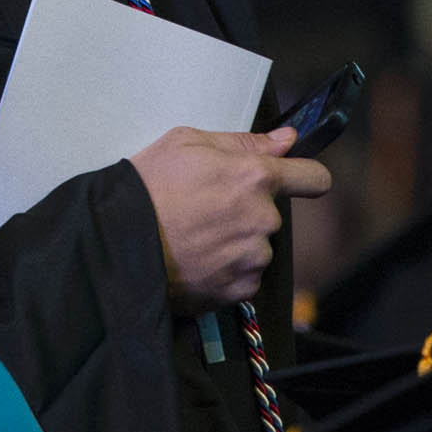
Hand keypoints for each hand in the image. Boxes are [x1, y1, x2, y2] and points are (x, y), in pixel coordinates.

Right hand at [129, 125, 330, 311]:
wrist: (117, 244)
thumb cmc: (147, 189)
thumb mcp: (187, 143)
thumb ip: (244, 142)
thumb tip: (286, 141)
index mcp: (255, 177)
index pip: (313, 178)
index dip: (306, 176)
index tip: (300, 179)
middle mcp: (262, 219)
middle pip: (271, 213)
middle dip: (247, 210)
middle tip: (206, 208)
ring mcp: (253, 258)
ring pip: (256, 246)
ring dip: (236, 241)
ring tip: (195, 235)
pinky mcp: (240, 290)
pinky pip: (244, 275)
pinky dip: (226, 269)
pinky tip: (196, 258)